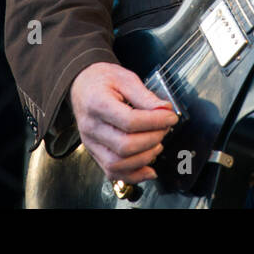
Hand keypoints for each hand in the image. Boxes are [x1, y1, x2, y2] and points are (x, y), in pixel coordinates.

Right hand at [69, 61, 179, 184]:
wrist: (82, 85)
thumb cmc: (102, 80)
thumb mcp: (125, 78)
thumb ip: (145, 96)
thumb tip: (165, 110)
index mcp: (97, 104)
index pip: (129, 121)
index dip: (155, 122)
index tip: (170, 116)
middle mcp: (91, 127)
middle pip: (124, 145)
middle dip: (152, 139)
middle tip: (165, 128)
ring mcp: (91, 143)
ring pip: (118, 164)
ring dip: (144, 157)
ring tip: (157, 143)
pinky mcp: (94, 153)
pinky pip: (112, 172)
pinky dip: (133, 175)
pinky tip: (149, 169)